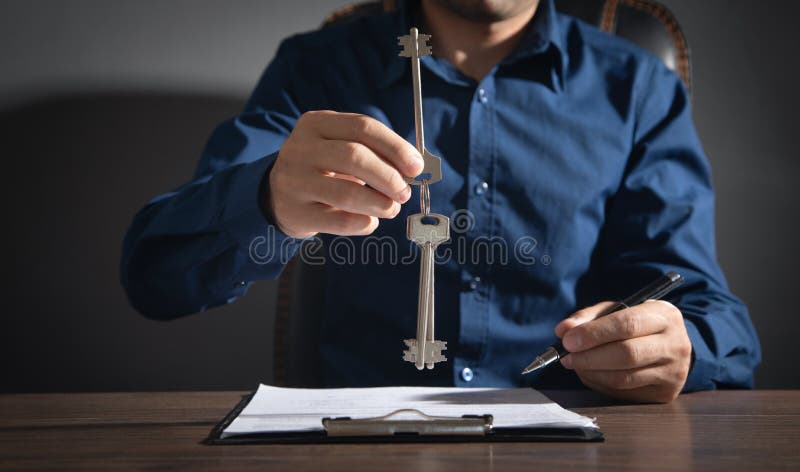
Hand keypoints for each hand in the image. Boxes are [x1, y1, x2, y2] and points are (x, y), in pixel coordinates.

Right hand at [267, 110, 423, 237]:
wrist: (277, 195)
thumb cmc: (320, 168)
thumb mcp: (338, 146)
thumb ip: (372, 151)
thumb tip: (413, 167)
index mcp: (316, 123)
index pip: (363, 127)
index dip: (395, 147)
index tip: (416, 166)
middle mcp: (301, 148)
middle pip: (355, 157)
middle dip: (389, 177)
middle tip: (404, 192)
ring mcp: (294, 181)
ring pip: (347, 192)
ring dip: (379, 203)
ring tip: (391, 208)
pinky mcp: (296, 212)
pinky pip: (338, 221)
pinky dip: (363, 223)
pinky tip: (370, 221)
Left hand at [554, 300, 691, 402]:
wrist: (670, 345)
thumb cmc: (637, 325)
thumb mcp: (616, 311)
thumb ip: (588, 318)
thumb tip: (563, 330)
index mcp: (664, 315)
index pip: (627, 324)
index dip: (594, 334)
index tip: (568, 340)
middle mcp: (675, 343)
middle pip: (627, 354)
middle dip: (590, 356)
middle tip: (567, 357)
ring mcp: (673, 372)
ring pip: (624, 377)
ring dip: (591, 372)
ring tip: (575, 364)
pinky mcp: (665, 393)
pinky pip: (624, 391)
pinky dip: (600, 383)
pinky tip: (590, 374)